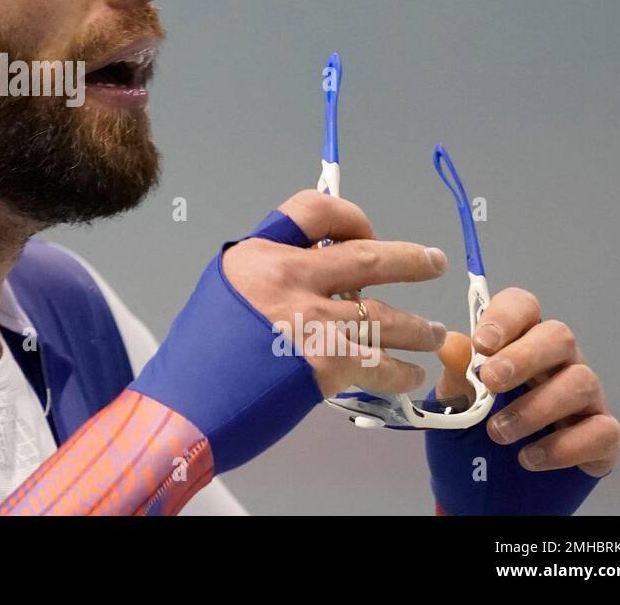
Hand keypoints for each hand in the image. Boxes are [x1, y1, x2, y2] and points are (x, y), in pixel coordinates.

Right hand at [221, 189, 449, 397]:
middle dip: (411, 260)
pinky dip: (402, 372)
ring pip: (387, 315)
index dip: (349, 217)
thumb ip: (269, 273)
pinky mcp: (327, 366)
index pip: (314, 211)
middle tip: (433, 263)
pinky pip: (382, 364)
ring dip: (418, 326)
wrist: (185, 407)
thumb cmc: (199, 358)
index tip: (365, 231)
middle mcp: (289, 279)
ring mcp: (312, 323)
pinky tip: (410, 374)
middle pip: (368, 256)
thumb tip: (317, 270)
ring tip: (434, 332)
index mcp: (259, 255)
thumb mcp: (224, 290)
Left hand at [433, 288, 619, 475]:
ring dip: (536, 407)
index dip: (506, 317)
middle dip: (524, 356)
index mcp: (517, 344)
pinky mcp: (600, 438)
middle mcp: (557, 364)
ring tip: (497, 432)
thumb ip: (455, 375)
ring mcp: (583, 399)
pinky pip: (600, 431)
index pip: (523, 307)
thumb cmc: (469, 440)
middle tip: (491, 382)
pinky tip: (528, 458)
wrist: (481, 495)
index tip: (482, 343)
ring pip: (581, 381)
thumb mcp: (452, 407)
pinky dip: (562, 446)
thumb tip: (451, 343)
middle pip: (559, 336)